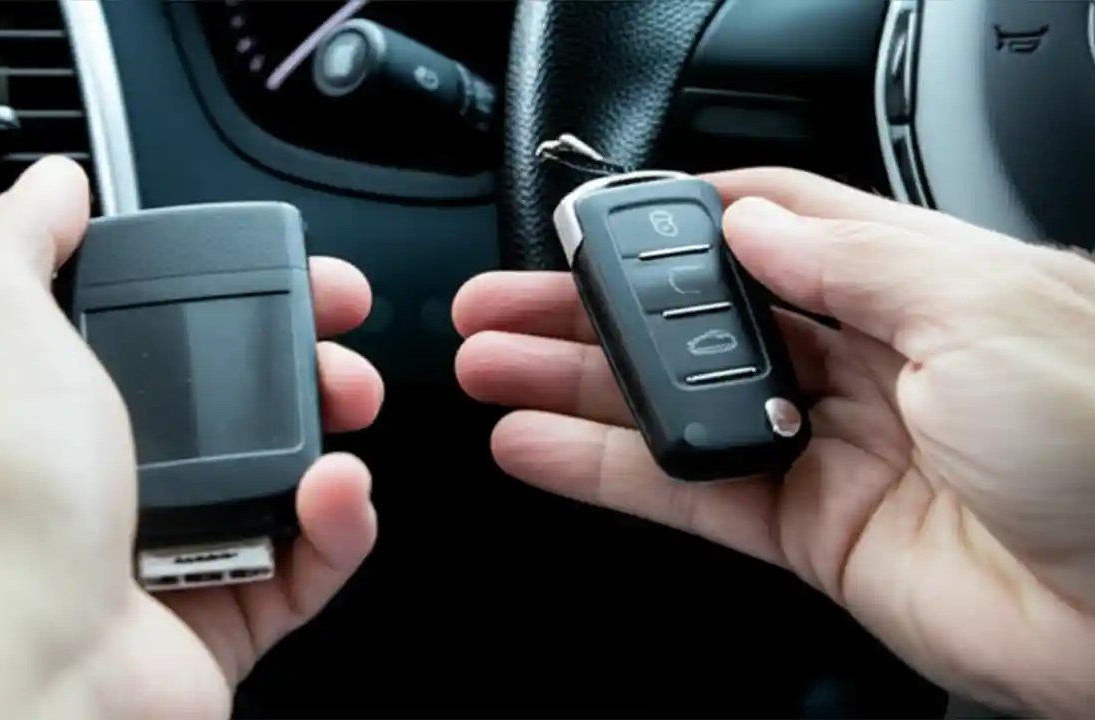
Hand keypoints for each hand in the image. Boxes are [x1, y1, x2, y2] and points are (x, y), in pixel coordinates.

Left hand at [0, 157, 383, 719]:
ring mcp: (154, 551)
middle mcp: (88, 478)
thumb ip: (17, 236)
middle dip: (296, 353)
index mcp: (28, 399)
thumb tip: (54, 185)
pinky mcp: (216, 618)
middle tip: (339, 333)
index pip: (139, 323)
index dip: (214, 286)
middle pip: (221, 397)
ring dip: (327, 432)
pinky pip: (302, 563)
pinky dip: (336, 525)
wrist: (14, 668)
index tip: (274, 265)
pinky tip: (336, 490)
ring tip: (349, 405)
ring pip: (272, 477)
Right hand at [453, 168, 1094, 717]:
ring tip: (490, 365)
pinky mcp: (805, 529)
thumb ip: (850, 259)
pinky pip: (683, 492)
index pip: (767, 229)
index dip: (674, 223)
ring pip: (672, 404)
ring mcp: (825, 446)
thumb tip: (750, 224)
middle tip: (506, 302)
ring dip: (574, 385)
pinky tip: (535, 446)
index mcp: (911, 281)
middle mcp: (862, 359)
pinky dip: (601, 469)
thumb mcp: (983, 304)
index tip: (590, 222)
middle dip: (593, 307)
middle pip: (695, 318)